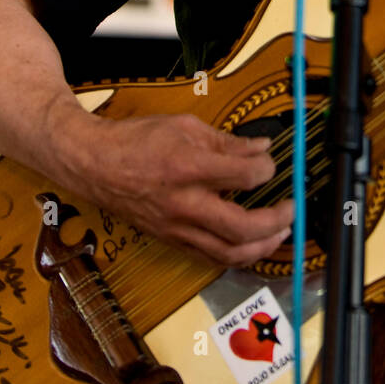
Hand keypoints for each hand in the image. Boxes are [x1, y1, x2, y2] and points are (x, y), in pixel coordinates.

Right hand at [77, 111, 294, 266]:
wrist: (93, 164)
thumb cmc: (135, 141)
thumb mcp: (185, 126)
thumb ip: (227, 141)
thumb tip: (261, 149)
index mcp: (188, 168)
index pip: (244, 176)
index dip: (267, 169)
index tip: (270, 163)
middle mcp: (183, 204)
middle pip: (241, 228)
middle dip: (275, 221)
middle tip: (291, 210)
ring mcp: (176, 227)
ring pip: (227, 253)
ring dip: (261, 247)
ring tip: (279, 234)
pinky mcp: (170, 239)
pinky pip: (209, 257)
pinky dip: (235, 255)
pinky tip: (250, 244)